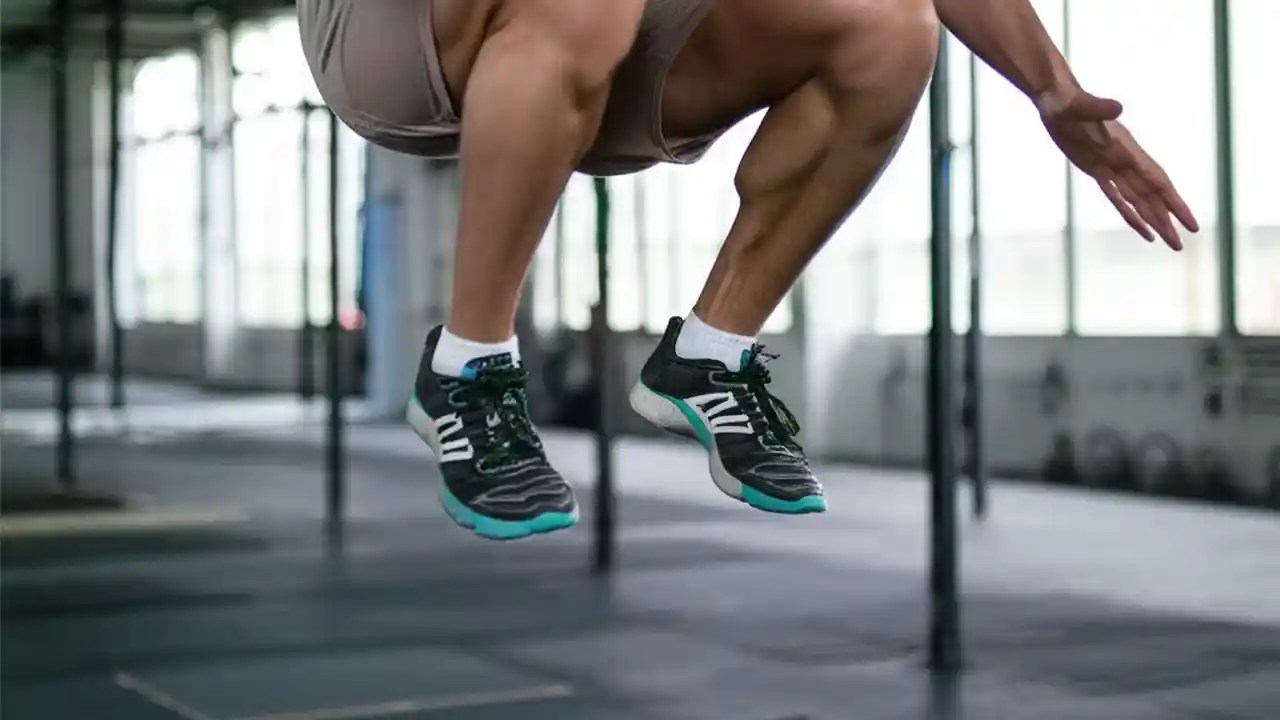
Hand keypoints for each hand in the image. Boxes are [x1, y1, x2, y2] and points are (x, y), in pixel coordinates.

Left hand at [1037, 86, 1198, 250]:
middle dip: (1167, 221)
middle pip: (1151, 197)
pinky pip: (1117, 197)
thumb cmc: (1066, 101)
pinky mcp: (1096, 170)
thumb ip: (1099, 108)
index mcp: (1126, 150)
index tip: (1190, 222)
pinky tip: (1142, 230)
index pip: (1156, 181)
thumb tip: (1118, 107)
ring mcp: (1112, 166)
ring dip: (1153, 221)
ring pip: (1138, 200)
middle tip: (1180, 246)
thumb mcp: (1079, 106)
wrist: (1056, 98)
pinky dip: (1130, 214)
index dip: (1173, 202)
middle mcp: (1124, 160)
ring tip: (1169, 242)